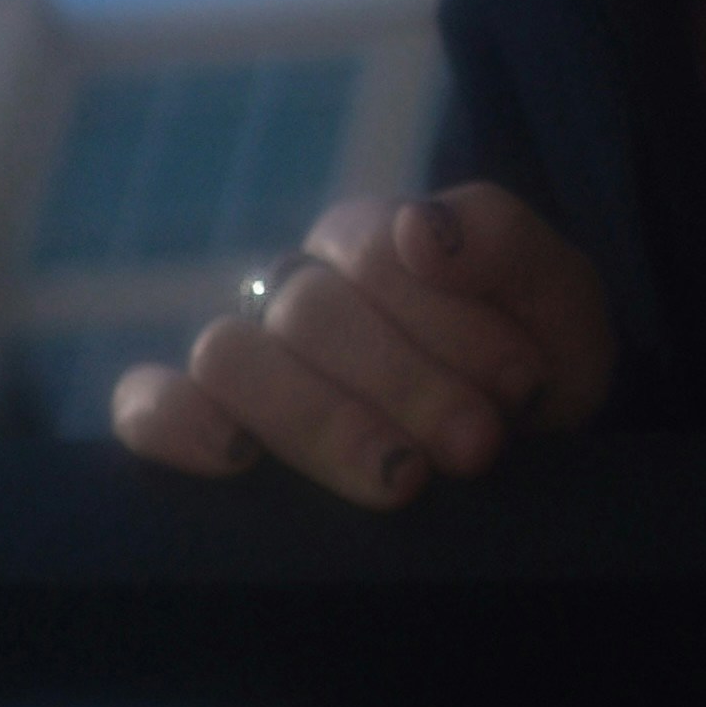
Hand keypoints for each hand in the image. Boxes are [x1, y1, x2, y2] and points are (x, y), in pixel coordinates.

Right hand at [113, 184, 617, 510]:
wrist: (528, 465)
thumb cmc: (535, 374)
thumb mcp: (560, 306)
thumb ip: (508, 248)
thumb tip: (417, 229)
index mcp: (370, 242)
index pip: (375, 253)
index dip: (447, 320)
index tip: (522, 385)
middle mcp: (296, 290)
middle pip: (309, 313)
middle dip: (406, 385)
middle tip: (479, 446)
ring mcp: (247, 360)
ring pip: (230, 357)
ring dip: (323, 422)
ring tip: (403, 477)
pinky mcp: (206, 427)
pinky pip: (145, 407)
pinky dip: (176, 424)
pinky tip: (236, 461)